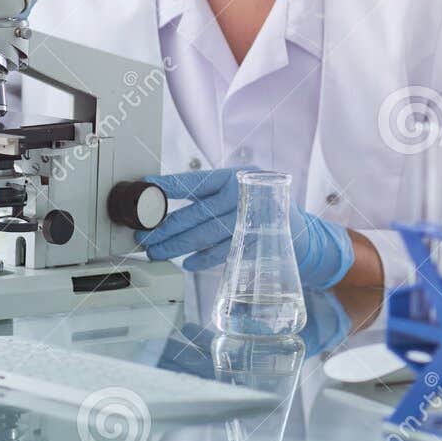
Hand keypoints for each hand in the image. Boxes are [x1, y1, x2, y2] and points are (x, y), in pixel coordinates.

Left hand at [137, 166, 356, 286]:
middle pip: (197, 214)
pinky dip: (204, 259)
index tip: (146, 185)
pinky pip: (224, 252)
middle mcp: (243, 195)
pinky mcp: (256, 241)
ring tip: (157, 252)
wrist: (297, 228)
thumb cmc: (258, 204)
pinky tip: (188, 263)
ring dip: (177, 246)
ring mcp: (251, 220)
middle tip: (144, 237)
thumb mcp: (239, 188)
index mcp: (235, 176)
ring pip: (206, 235)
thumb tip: (163, 202)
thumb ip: (209, 194)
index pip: (197, 180)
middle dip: (166, 228)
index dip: (170, 184)